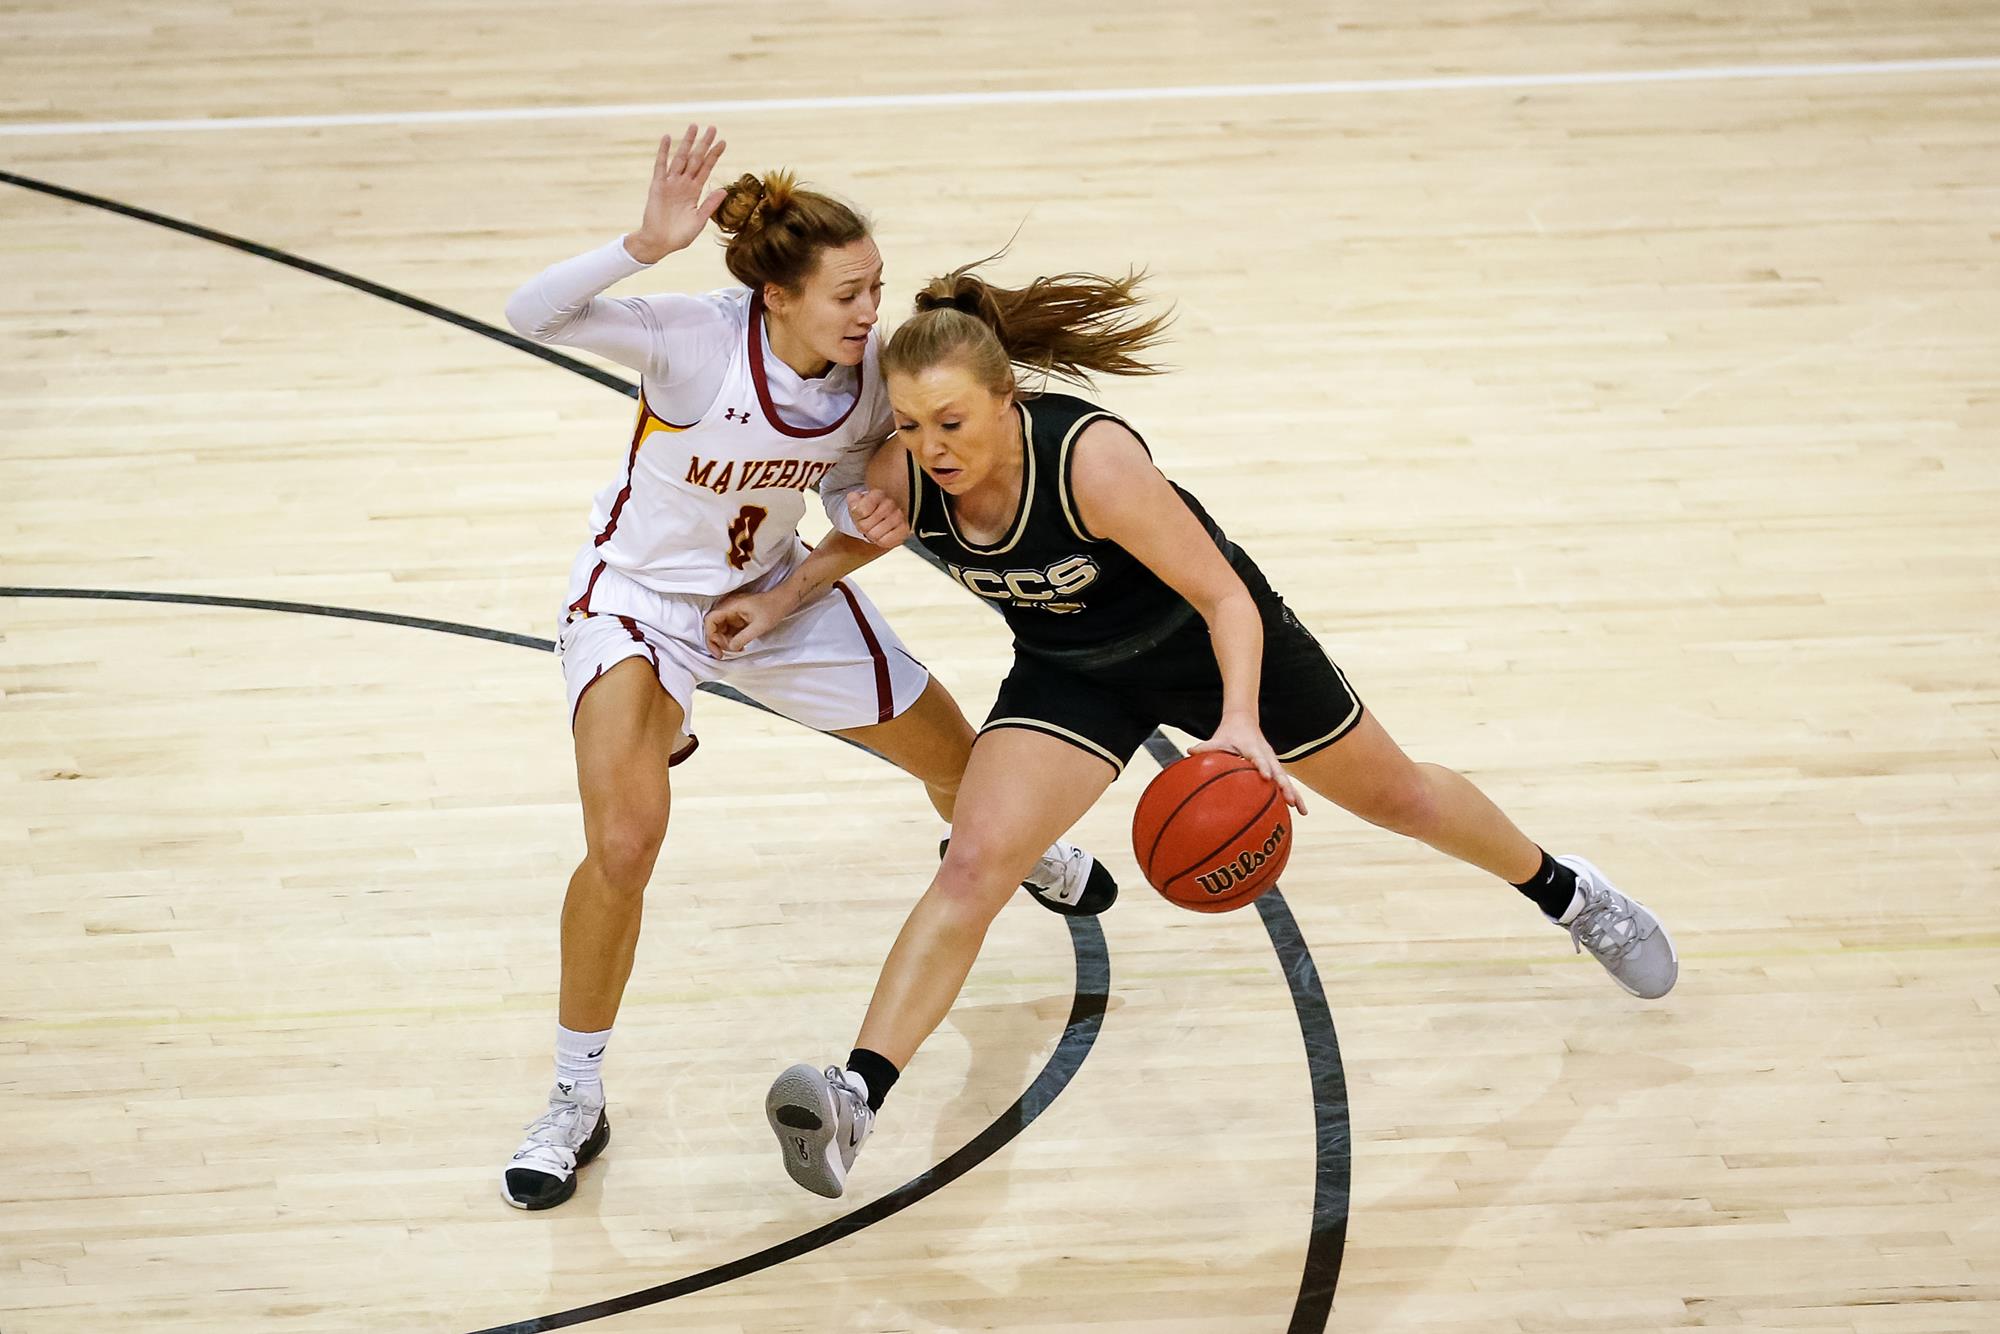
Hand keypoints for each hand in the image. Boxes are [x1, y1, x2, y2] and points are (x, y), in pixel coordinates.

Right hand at [624, 125, 727, 263]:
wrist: (660, 243)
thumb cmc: (679, 235)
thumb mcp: (699, 220)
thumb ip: (710, 204)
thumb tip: (724, 190)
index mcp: (695, 191)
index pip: (706, 168)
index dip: (714, 155)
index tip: (723, 142)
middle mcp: (683, 184)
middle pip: (696, 159)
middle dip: (704, 144)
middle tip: (712, 128)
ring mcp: (670, 183)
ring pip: (680, 158)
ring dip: (687, 142)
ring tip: (694, 127)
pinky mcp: (658, 186)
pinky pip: (661, 165)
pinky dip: (663, 151)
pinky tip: (667, 138)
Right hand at [704, 588, 790, 654]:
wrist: (784, 601)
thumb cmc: (773, 608)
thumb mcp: (759, 627)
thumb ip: (742, 638)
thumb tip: (730, 648)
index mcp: (731, 606)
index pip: (710, 620)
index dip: (710, 637)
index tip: (717, 650)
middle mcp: (729, 608)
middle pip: (713, 626)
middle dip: (718, 642)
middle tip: (727, 653)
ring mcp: (733, 613)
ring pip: (721, 629)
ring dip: (725, 642)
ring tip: (736, 650)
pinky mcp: (738, 618)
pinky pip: (729, 630)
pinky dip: (732, 639)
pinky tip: (740, 646)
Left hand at [847, 487, 910, 546]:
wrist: (885, 518)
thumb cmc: (870, 511)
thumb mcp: (857, 504)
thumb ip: (853, 501)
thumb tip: (855, 502)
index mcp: (878, 494)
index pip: (860, 512)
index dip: (857, 517)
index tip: (862, 515)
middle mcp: (890, 503)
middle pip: (864, 526)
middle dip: (864, 528)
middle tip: (870, 524)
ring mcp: (899, 516)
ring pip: (874, 536)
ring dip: (872, 536)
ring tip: (877, 529)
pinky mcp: (905, 530)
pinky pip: (884, 542)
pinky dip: (881, 541)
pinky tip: (884, 534)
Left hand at [1193, 714, 1306, 812]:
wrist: (1244, 721)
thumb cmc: (1229, 734)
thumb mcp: (1218, 739)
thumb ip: (1206, 747)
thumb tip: (1190, 751)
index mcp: (1253, 748)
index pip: (1259, 758)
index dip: (1262, 767)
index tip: (1266, 777)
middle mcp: (1267, 756)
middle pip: (1279, 772)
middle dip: (1285, 786)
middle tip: (1290, 800)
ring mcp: (1273, 762)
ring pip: (1286, 780)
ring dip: (1294, 794)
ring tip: (1302, 811)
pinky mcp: (1276, 768)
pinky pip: (1285, 783)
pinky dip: (1294, 795)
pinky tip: (1301, 811)